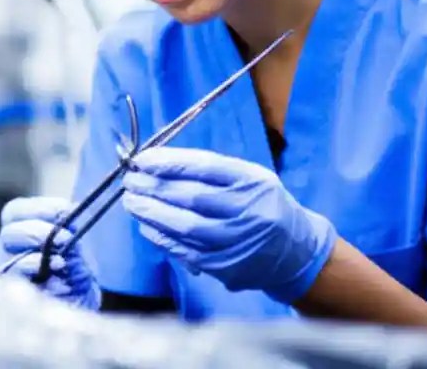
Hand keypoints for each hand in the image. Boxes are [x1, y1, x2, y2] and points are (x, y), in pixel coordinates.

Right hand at [0, 196, 99, 309]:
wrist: (81, 310)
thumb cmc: (75, 276)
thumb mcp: (79, 252)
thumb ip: (72, 236)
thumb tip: (71, 217)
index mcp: (21, 233)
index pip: (16, 211)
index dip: (38, 208)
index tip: (66, 210)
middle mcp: (10, 253)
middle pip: (10, 233)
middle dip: (37, 232)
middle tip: (64, 239)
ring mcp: (11, 277)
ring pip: (12, 261)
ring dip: (39, 258)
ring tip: (61, 263)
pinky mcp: (18, 299)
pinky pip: (23, 291)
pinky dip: (44, 283)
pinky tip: (63, 285)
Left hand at [121, 147, 336, 303]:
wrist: (296, 252)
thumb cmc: (263, 205)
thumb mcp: (250, 177)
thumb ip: (210, 170)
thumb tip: (157, 163)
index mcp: (254, 182)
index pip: (205, 167)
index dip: (169, 162)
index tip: (142, 159)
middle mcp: (248, 211)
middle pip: (191, 197)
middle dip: (154, 187)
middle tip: (130, 180)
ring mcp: (237, 242)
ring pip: (185, 226)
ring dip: (151, 212)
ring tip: (131, 200)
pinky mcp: (226, 267)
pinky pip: (186, 251)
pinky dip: (162, 238)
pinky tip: (146, 226)